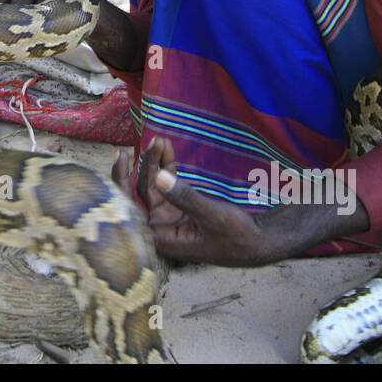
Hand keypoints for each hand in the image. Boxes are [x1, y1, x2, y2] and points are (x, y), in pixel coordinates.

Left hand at [131, 137, 268, 266]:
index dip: (121, 186)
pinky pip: (168, 184)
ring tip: (160, 140)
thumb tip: (158, 178)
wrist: (261, 241)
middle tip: (140, 145)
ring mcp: (170, 217)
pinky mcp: (180, 208)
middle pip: (140, 195)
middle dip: (141, 168)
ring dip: (155, 164)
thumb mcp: (213, 216)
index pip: (130, 212)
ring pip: (154, 186)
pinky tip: (166, 146)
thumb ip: (185, 198)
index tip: (121, 161)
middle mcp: (161, 229)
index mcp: (162, 240)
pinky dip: (167, 166)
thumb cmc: (238, 237)